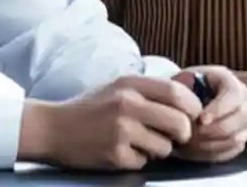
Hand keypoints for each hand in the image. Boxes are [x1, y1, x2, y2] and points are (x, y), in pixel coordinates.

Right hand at [18, 75, 202, 170]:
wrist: (53, 128)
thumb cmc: (91, 108)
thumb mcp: (119, 87)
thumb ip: (149, 90)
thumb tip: (188, 98)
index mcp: (131, 84)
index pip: (177, 93)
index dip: (193, 106)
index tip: (193, 114)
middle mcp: (127, 105)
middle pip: (179, 123)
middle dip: (183, 133)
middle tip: (177, 136)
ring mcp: (121, 131)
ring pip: (165, 147)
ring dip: (159, 149)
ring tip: (141, 142)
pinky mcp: (115, 155)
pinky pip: (145, 162)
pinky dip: (139, 159)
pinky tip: (123, 151)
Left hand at [171, 66, 246, 162]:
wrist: (188, 102)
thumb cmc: (185, 90)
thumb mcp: (182, 82)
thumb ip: (187, 92)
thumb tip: (195, 111)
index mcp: (230, 81)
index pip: (234, 95)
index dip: (219, 109)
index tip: (200, 119)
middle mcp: (245, 100)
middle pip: (241, 118)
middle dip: (214, 130)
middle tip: (193, 134)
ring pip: (238, 138)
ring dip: (212, 143)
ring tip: (192, 142)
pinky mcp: (243, 138)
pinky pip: (233, 150)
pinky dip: (215, 152)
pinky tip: (198, 148)